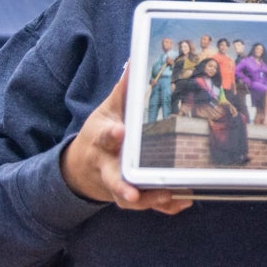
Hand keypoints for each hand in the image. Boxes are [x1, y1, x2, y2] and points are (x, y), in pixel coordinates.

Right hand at [60, 65, 189, 214]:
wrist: (83, 167)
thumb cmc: (101, 132)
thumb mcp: (107, 110)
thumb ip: (123, 90)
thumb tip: (134, 60)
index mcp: (101, 141)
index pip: (103, 137)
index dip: (110, 135)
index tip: (119, 131)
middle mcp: (107, 166)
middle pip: (113, 179)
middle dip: (122, 186)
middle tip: (133, 193)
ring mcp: (117, 185)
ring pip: (129, 199)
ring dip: (149, 200)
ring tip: (171, 195)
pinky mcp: (130, 196)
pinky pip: (147, 204)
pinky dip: (164, 206)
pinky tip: (183, 201)